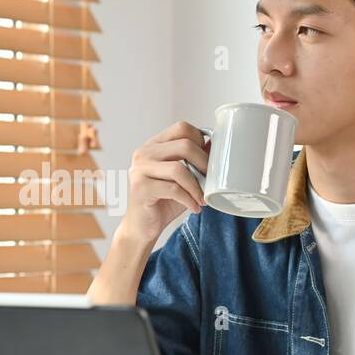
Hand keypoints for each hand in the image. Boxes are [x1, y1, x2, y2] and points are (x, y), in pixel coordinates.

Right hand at [118, 121, 209, 245]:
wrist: (142, 227)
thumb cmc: (163, 201)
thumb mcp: (183, 178)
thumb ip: (195, 161)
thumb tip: (215, 144)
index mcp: (153, 145)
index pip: (181, 128)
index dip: (200, 141)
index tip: (208, 160)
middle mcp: (143, 153)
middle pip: (184, 145)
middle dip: (204, 164)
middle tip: (211, 181)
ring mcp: (139, 170)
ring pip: (179, 168)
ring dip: (197, 186)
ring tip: (202, 198)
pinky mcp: (140, 188)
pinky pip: (173, 189)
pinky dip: (189, 199)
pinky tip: (194, 207)